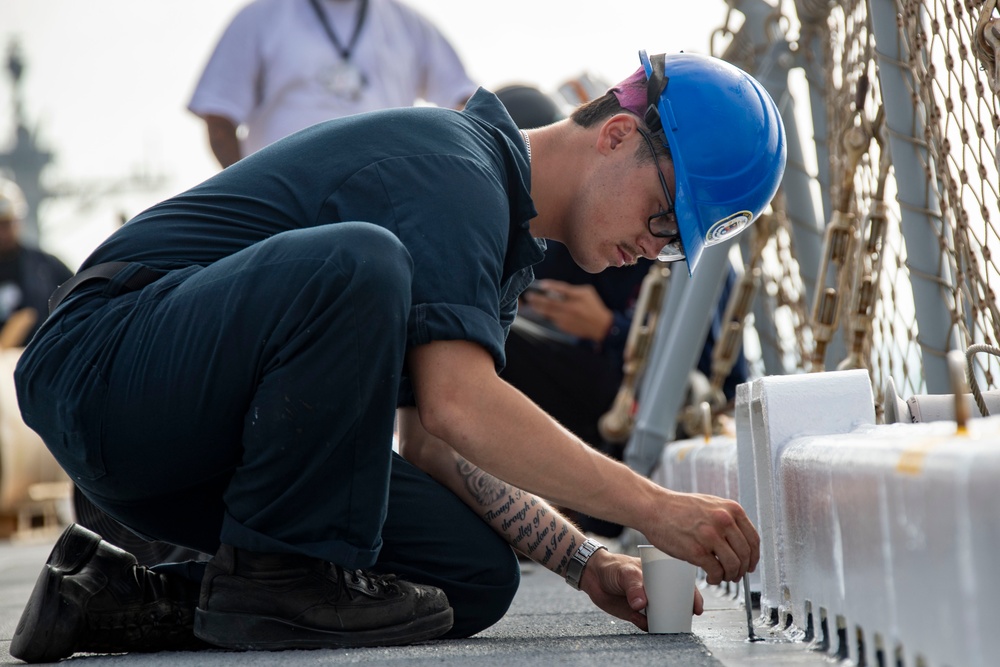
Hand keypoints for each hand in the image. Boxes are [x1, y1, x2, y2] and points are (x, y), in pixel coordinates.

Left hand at [522, 280, 612, 341]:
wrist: (601, 326)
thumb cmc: (593, 306)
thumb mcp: (587, 292)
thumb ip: (572, 290)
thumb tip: (555, 289)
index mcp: (578, 297)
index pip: (562, 289)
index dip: (551, 286)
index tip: (541, 284)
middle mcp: (571, 308)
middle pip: (550, 303)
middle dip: (538, 299)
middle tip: (529, 296)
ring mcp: (567, 318)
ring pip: (548, 313)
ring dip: (538, 308)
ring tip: (532, 304)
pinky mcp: (565, 327)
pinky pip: (552, 319)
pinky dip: (546, 315)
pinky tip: (540, 311)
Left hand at [579, 549, 702, 630]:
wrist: (592, 576)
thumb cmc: (612, 567)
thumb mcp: (625, 572)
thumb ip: (633, 586)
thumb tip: (642, 604)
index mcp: (659, 574)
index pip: (681, 584)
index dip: (692, 596)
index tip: (696, 607)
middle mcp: (655, 589)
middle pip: (675, 603)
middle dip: (681, 613)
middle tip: (682, 620)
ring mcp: (647, 602)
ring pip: (662, 615)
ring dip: (665, 622)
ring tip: (663, 625)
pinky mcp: (636, 613)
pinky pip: (647, 624)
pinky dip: (648, 626)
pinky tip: (641, 621)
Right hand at [644, 490, 759, 585]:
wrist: (655, 508)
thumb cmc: (679, 508)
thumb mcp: (711, 505)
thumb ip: (727, 519)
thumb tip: (742, 541)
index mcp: (731, 509)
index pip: (753, 539)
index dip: (754, 557)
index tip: (750, 565)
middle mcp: (724, 521)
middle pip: (745, 555)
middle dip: (742, 569)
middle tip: (736, 574)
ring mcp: (711, 536)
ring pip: (733, 565)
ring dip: (730, 576)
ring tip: (722, 576)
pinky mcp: (697, 551)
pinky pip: (716, 572)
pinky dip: (716, 579)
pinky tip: (711, 577)